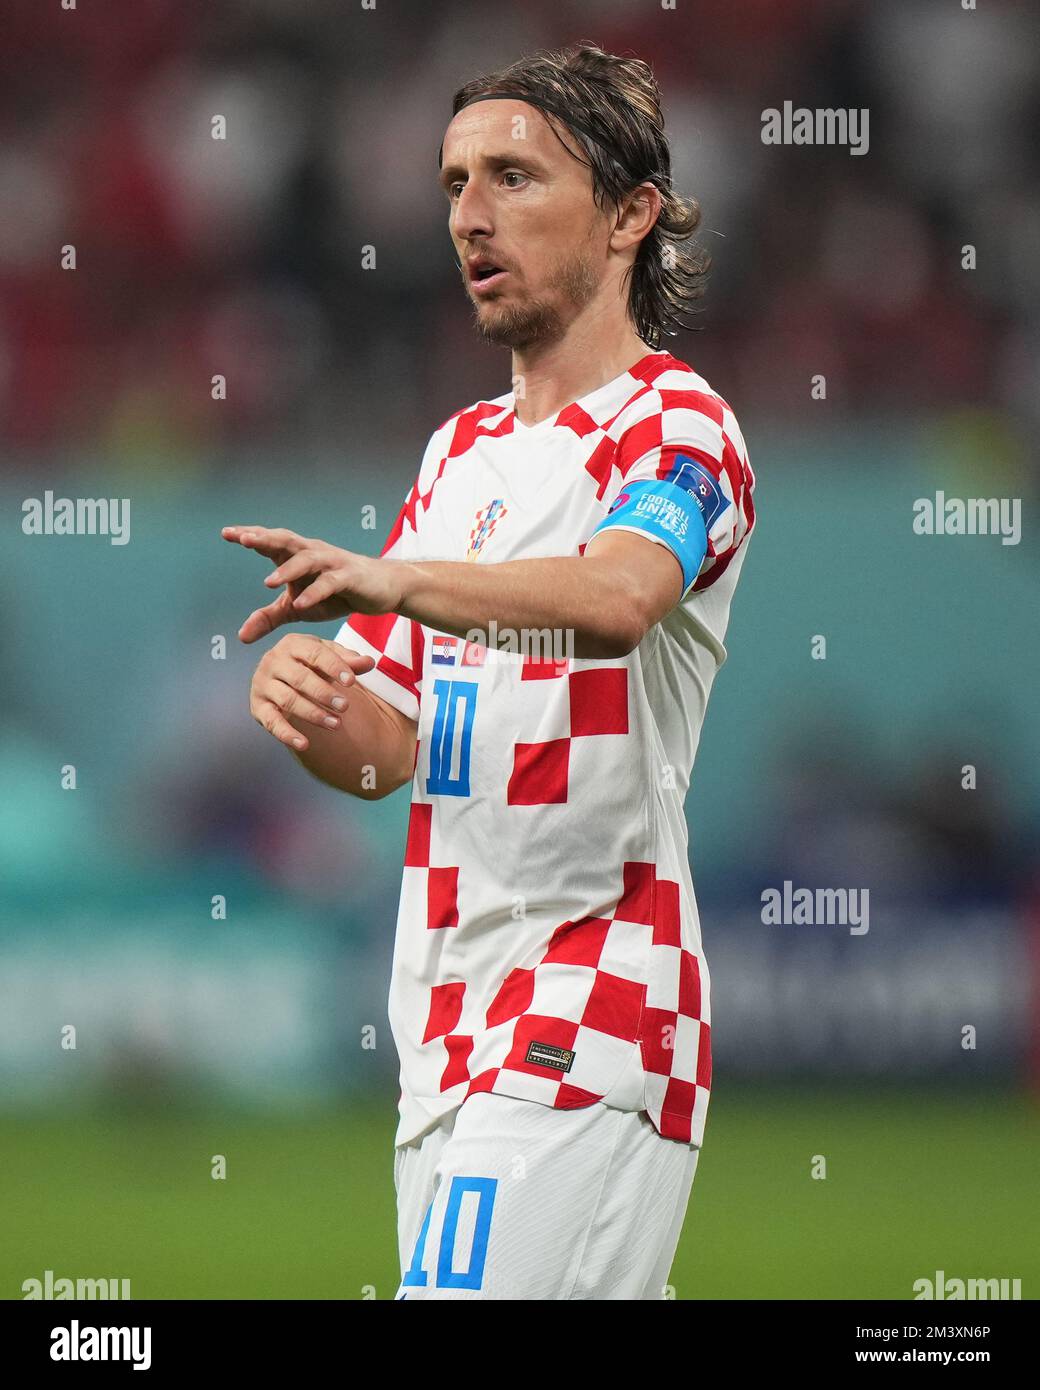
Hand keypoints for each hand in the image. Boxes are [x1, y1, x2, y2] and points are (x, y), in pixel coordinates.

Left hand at [222, 524, 405, 642]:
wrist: (382, 589)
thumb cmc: (337, 594)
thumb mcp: (297, 609)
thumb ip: (270, 618)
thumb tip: (241, 636)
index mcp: (296, 556)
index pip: (270, 542)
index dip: (250, 535)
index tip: (226, 532)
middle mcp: (312, 553)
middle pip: (285, 541)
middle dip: (264, 538)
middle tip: (242, 539)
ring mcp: (332, 563)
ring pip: (307, 559)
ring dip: (288, 569)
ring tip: (267, 583)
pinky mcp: (350, 577)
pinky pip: (330, 583)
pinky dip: (315, 592)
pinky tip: (301, 603)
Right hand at [249, 633, 375, 750]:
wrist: (284, 677)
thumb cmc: (312, 665)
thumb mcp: (331, 658)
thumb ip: (350, 661)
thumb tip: (369, 662)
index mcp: (292, 644)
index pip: (315, 653)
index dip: (334, 667)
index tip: (352, 682)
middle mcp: (273, 661)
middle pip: (300, 678)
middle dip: (324, 693)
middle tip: (345, 706)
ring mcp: (262, 684)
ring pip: (288, 700)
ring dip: (313, 714)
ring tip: (336, 724)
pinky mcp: (257, 707)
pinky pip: (272, 722)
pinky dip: (287, 734)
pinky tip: (304, 744)